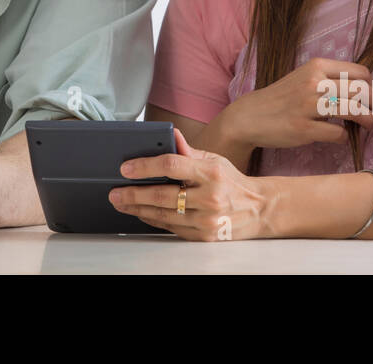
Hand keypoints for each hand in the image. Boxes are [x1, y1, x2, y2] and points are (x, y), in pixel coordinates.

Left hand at [109, 128, 267, 239]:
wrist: (258, 210)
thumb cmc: (232, 182)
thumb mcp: (214, 160)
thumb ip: (188, 151)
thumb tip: (170, 134)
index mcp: (211, 173)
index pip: (172, 166)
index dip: (146, 166)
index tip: (126, 168)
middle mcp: (210, 198)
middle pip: (163, 195)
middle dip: (133, 194)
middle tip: (114, 192)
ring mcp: (206, 220)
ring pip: (164, 215)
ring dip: (138, 209)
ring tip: (121, 203)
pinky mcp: (203, 236)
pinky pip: (171, 228)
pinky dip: (153, 220)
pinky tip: (141, 212)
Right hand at [222, 57, 372, 150]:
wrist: (251, 116)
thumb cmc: (283, 98)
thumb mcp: (305, 78)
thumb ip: (331, 80)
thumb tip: (366, 90)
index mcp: (316, 66)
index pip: (360, 72)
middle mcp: (314, 82)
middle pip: (362, 91)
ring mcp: (308, 106)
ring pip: (354, 110)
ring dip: (367, 120)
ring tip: (368, 125)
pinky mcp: (303, 129)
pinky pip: (338, 134)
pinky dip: (343, 137)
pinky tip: (338, 136)